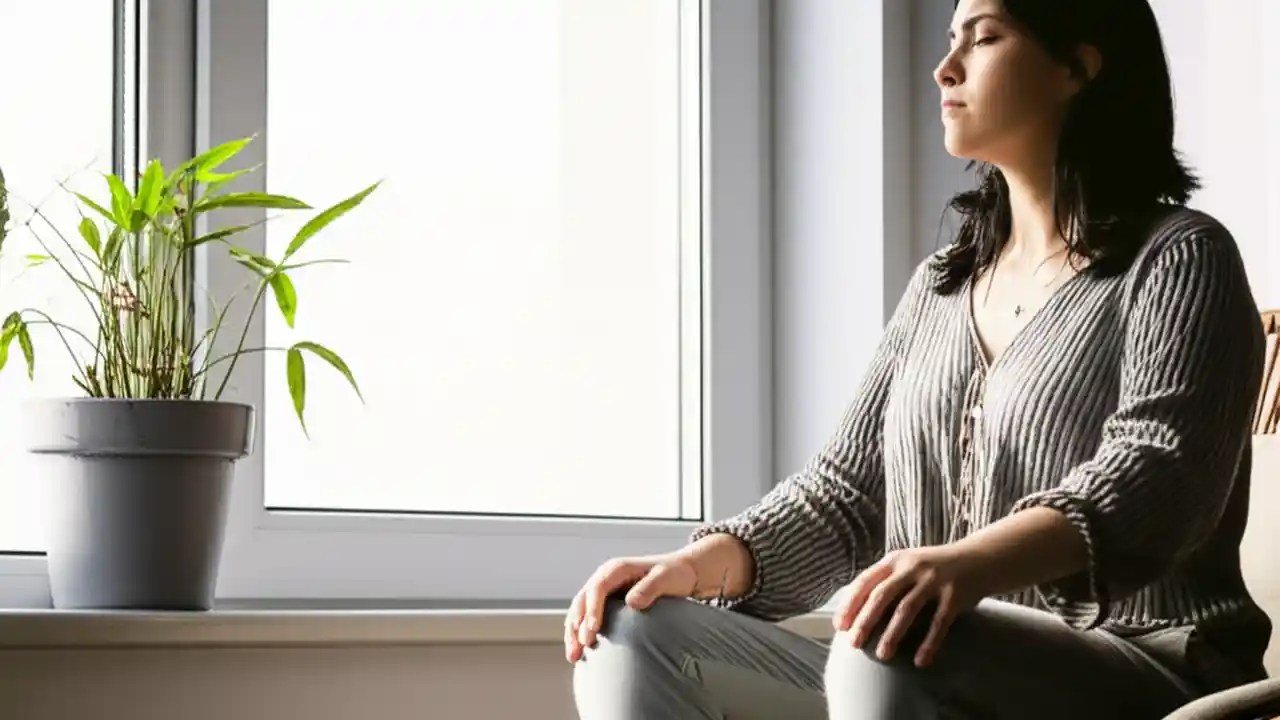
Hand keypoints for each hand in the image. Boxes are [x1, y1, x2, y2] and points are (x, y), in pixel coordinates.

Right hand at [564, 553, 697, 662]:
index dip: (592, 608)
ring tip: (573, 657)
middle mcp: (604, 578)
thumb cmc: (674, 575)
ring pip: (579, 611)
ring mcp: (602, 592)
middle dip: (577, 625)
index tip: (592, 629)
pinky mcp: (604, 605)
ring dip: (573, 633)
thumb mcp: (666, 578)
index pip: (597, 588)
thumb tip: (631, 603)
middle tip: (580, 649)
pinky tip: (580, 652)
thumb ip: (650, 588)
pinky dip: (579, 634)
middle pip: (582, 601)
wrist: (680, 574)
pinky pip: (585, 619)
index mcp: (616, 569)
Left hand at [832, 545, 984, 667]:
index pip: (865, 581)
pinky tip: (920, 661)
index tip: (840, 627)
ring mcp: (934, 581)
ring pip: (906, 609)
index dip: (851, 604)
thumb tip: (854, 611)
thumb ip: (885, 581)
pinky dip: (929, 643)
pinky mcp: (954, 596)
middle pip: (882, 595)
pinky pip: (938, 623)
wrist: (979, 558)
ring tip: (882, 655)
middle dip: (865, 621)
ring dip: (892, 634)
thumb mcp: (907, 565)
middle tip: (854, 644)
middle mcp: (912, 567)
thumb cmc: (934, 568)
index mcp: (895, 560)